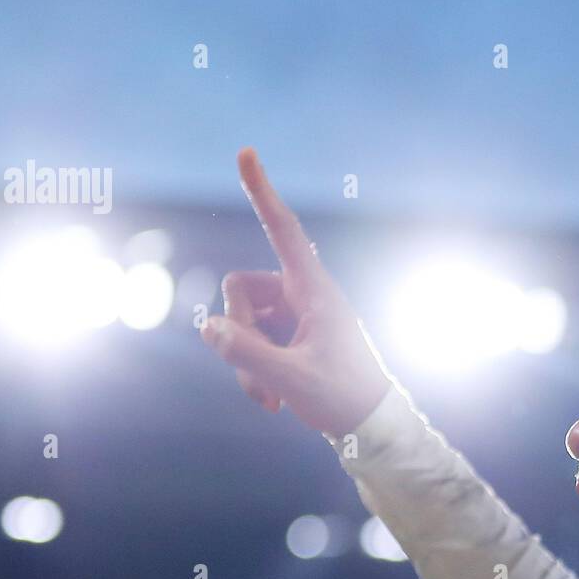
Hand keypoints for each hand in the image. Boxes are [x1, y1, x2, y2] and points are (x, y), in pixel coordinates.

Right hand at [200, 148, 393, 436]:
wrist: (370, 426)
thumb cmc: (342, 398)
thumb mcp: (291, 380)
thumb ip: (247, 353)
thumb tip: (208, 327)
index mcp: (314, 290)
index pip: (282, 229)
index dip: (262, 190)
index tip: (246, 152)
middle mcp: (302, 294)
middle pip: (240, 287)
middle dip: (237, 330)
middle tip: (261, 373)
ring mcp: (294, 315)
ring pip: (241, 318)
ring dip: (245, 358)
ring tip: (271, 396)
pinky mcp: (289, 334)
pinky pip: (250, 338)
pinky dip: (253, 368)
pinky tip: (273, 400)